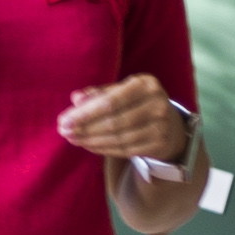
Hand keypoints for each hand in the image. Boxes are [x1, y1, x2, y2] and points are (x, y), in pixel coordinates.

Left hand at [57, 75, 192, 163]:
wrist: (170, 123)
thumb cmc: (137, 103)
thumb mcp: (121, 91)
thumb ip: (98, 94)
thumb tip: (76, 98)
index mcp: (146, 84)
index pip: (111, 101)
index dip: (85, 113)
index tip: (64, 120)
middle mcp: (157, 103)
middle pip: (114, 121)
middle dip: (85, 128)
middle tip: (65, 132)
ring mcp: (161, 126)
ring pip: (119, 138)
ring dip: (91, 140)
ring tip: (73, 139)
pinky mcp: (159, 144)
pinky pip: (125, 149)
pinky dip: (104, 149)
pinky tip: (89, 145)